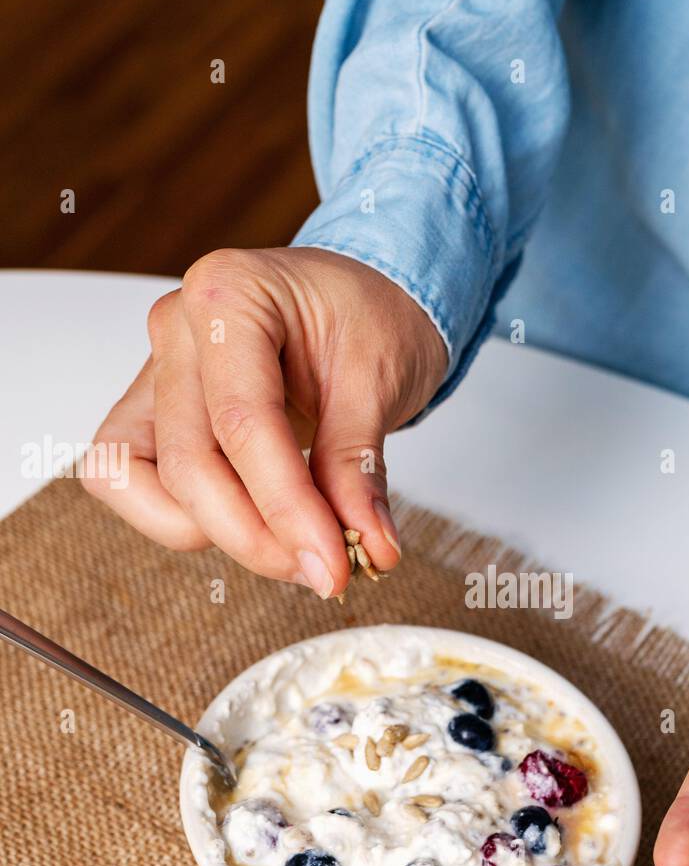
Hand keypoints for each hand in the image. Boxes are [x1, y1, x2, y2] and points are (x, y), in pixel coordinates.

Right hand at [82, 247, 446, 594]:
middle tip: (328, 570)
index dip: (287, 507)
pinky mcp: (149, 416)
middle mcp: (176, 329)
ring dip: (221, 534)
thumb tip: (366, 548)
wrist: (363, 302)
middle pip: (189, 463)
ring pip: (146, 482)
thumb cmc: (369, 319)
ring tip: (297, 543)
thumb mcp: (381, 382)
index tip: (333, 565)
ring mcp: (154, 373)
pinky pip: (130, 483)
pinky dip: (185, 521)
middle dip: (258, 537)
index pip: (243, 423)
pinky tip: (253, 523)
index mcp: (229, 295)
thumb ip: (360, 468)